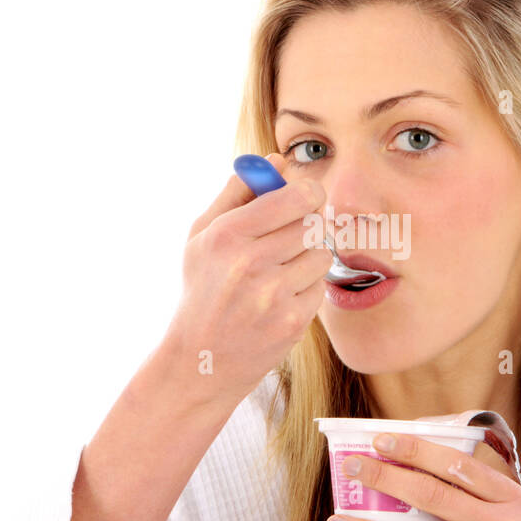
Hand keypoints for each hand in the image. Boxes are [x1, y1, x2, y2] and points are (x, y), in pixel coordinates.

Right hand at [164, 152, 332, 403]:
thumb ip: (237, 193)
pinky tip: (281, 297)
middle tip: (291, 234)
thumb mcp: (202, 236)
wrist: (200, 361)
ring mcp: (273, 296)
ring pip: (321, 253)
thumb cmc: (202, 290)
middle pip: (313, 223)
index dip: (308, 192)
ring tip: (280, 270)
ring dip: (307, 257)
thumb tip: (275, 160)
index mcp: (227, 235)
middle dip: (306, 224)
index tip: (304, 197)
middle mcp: (250, 264)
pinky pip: (320, 286)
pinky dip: (306, 288)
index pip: (295, 197)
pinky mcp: (291, 322)